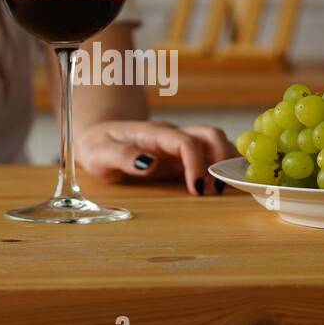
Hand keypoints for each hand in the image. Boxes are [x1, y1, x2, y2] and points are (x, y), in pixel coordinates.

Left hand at [75, 120, 237, 195]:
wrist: (98, 137)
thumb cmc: (99, 146)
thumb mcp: (100, 153)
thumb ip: (122, 156)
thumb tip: (148, 163)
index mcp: (154, 134)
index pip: (185, 142)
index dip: (196, 163)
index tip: (196, 189)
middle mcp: (172, 135)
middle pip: (210, 135)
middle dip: (221, 160)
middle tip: (215, 190)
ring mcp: (179, 145)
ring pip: (215, 143)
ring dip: (225, 164)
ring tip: (221, 190)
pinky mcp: (182, 158)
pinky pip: (209, 157)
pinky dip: (220, 169)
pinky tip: (218, 188)